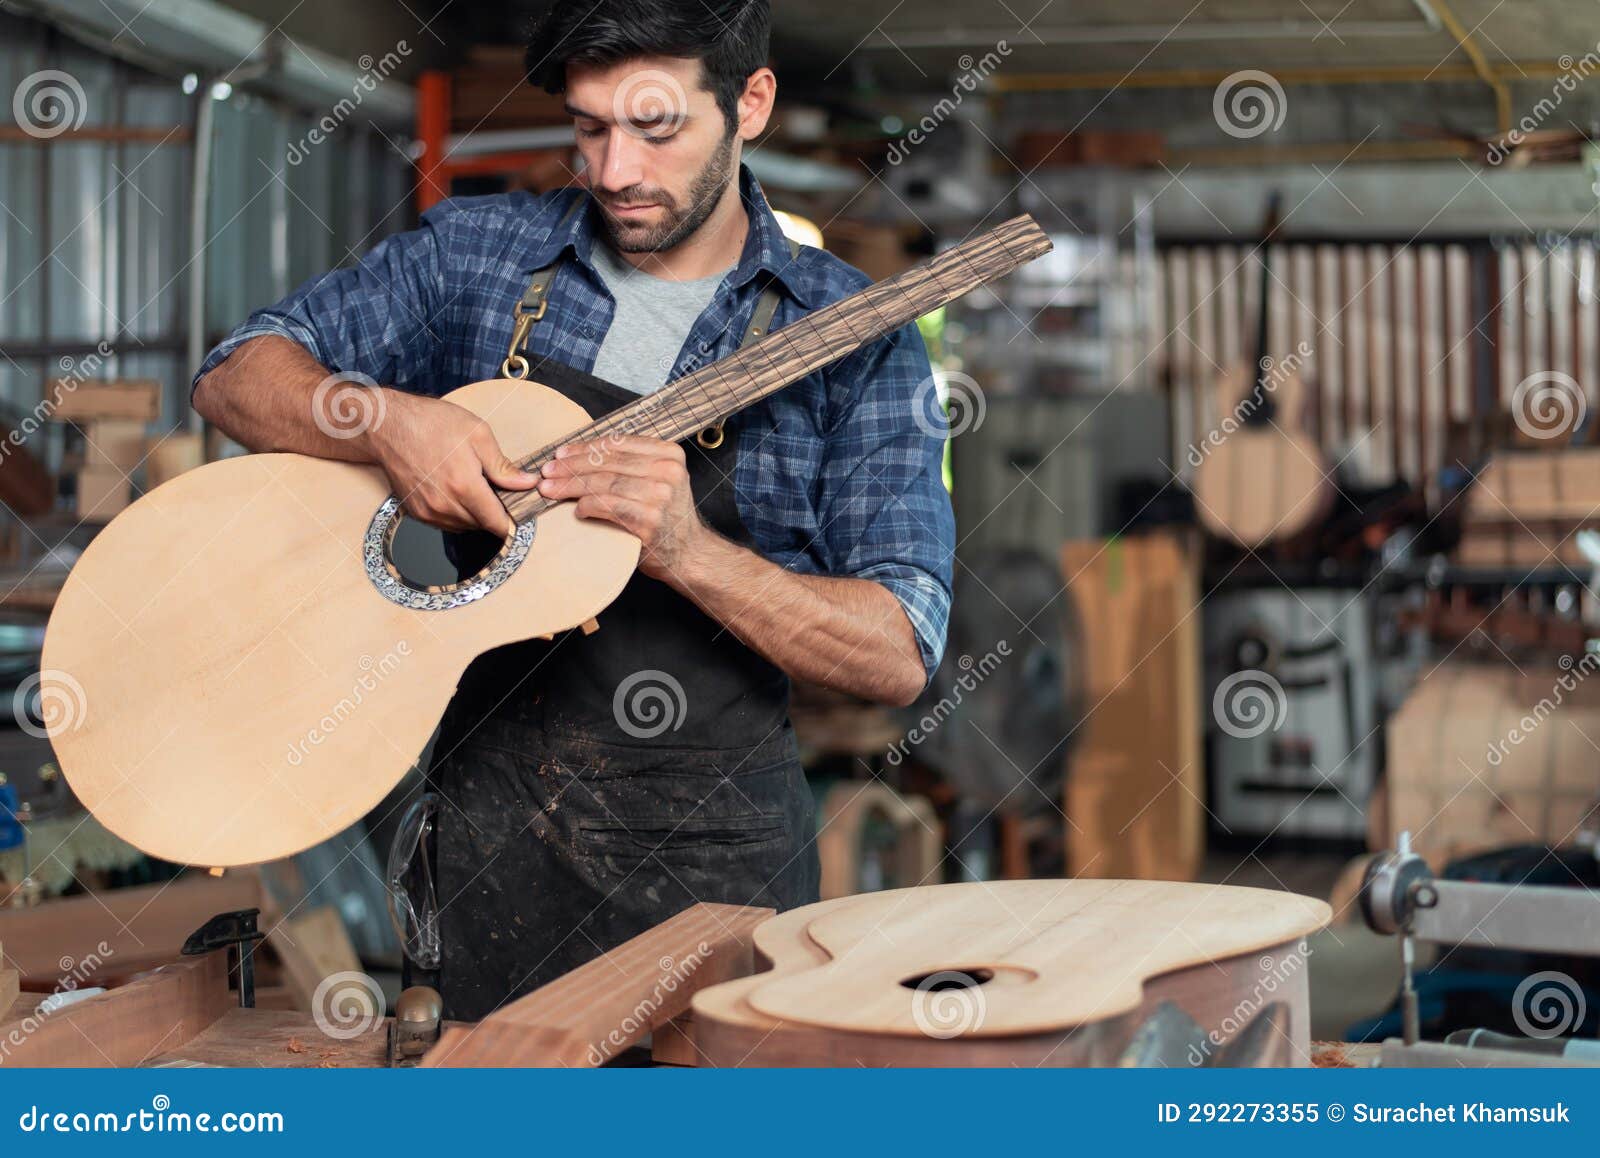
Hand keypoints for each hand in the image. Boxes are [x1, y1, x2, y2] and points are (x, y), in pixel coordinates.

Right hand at [365, 391, 538, 535]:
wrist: (388, 426)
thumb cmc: (432, 423)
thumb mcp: (478, 435)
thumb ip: (503, 466)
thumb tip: (528, 484)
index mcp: (464, 486)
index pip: (497, 523)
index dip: (512, 521)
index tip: (519, 512)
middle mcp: (445, 505)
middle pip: (482, 526)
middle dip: (493, 512)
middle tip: (493, 488)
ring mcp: (428, 511)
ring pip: (464, 526)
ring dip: (474, 514)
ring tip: (471, 485)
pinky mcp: (416, 512)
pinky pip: (446, 523)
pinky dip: (456, 513)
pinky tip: (454, 490)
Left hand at [536, 434, 706, 579]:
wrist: (690, 554)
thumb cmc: (667, 517)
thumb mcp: (659, 480)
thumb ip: (632, 464)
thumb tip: (581, 454)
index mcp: (669, 454)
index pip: (618, 442)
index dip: (585, 447)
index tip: (561, 453)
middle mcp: (667, 470)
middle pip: (607, 462)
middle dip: (571, 466)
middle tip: (547, 471)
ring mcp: (660, 496)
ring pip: (603, 483)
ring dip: (571, 485)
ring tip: (550, 489)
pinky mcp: (649, 520)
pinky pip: (607, 506)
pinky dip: (587, 506)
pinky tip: (576, 510)